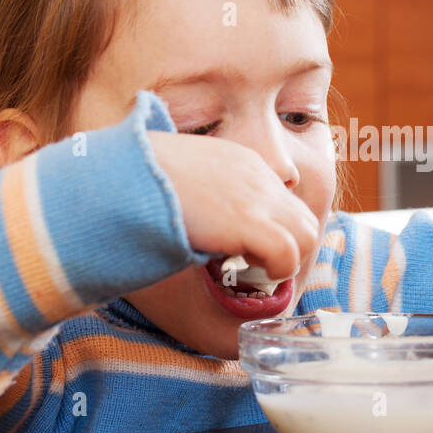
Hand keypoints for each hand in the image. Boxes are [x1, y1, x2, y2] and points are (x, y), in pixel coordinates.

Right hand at [149, 131, 319, 279]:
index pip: (285, 202)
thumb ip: (205, 192)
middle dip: (288, 248)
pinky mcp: (248, 221)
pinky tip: (241, 268)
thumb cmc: (139, 178)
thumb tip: (204, 220)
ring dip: (284, 260)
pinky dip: (273, 270)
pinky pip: (288, 254)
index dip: (274, 231)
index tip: (246, 247)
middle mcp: (259, 177)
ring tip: (244, 265)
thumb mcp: (183, 176)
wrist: (124, 172)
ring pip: (308, 236)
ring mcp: (257, 198)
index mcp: (244, 163)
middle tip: (250, 261)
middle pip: (305, 219)